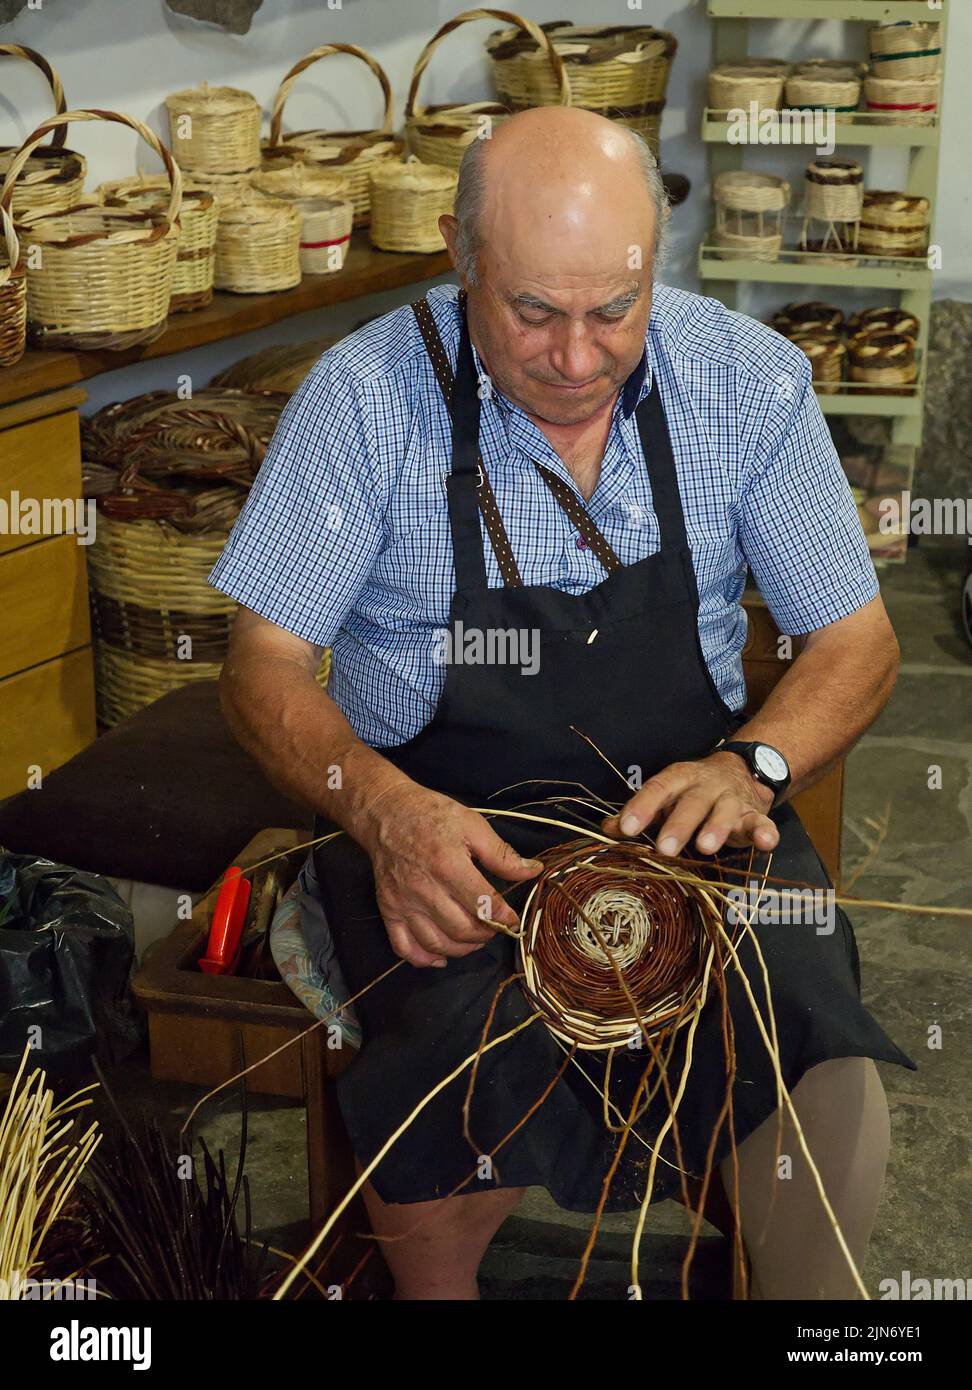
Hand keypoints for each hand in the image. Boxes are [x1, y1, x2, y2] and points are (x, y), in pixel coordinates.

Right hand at [356, 780, 543, 968]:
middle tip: (493, 926)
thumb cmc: (433, 816)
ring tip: (474, 938)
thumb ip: (502, 854)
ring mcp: (403, 902)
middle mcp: (424, 889)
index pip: (483, 905)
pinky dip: (425, 959)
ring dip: (462, 949)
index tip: (513, 919)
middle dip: (485, 934)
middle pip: (462, 930)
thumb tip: (534, 871)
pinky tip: (442, 956)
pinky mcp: (388, 910)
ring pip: (437, 944)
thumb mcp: (472, 825)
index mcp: (448, 865)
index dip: (504, 918)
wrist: (387, 813)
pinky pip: (404, 947)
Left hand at [602, 751, 779, 856]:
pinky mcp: (754, 814)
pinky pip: (761, 822)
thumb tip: (605, 829)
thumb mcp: (665, 797)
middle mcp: (705, 786)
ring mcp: (731, 799)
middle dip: (678, 825)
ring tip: (706, 848)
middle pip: (691, 803)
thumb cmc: (691, 792)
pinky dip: (765, 832)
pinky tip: (767, 842)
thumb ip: (638, 813)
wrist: (742, 770)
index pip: (657, 789)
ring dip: (716, 828)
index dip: (641, 808)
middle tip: (664, 849)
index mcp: (678, 778)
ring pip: (724, 812)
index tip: (627, 829)